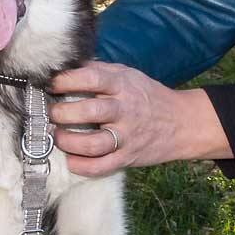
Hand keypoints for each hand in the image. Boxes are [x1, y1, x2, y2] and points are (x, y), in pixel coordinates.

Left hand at [48, 62, 231, 176]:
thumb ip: (100, 71)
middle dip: (62, 113)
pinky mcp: (128, 158)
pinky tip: (71, 159)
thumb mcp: (129, 75)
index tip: (51, 84)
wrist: (183, 123)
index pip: (91, 78)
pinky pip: (100, 167)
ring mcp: (127, 136)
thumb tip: (66, 67)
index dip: (66, 80)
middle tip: (51, 113)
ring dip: (67, 141)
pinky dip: (80, 166)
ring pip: (92, 143)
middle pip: (89, 111)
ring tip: (58, 136)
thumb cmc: (148, 95)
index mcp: (124, 85)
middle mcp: (125, 110)